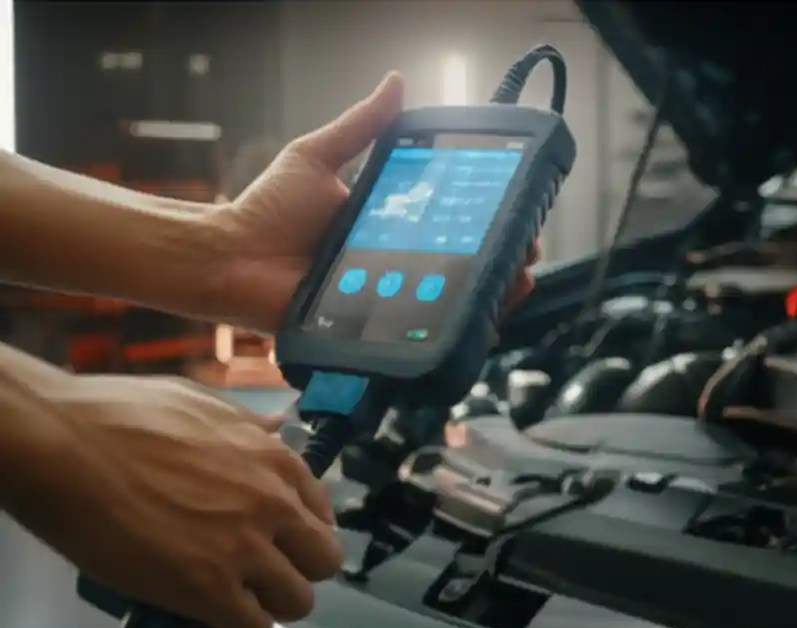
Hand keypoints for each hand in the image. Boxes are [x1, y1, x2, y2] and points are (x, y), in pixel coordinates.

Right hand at [14, 375, 340, 627]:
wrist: (63, 445)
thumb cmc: (120, 414)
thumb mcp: (202, 402)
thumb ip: (248, 425)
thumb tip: (279, 427)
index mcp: (275, 459)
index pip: (321, 511)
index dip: (298, 531)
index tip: (273, 540)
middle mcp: (274, 504)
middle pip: (323, 561)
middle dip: (296, 569)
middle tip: (258, 573)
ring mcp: (244, 548)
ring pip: (297, 600)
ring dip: (269, 604)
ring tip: (233, 599)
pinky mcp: (207, 589)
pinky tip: (211, 620)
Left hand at [215, 73, 540, 332]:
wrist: (231, 259)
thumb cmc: (267, 210)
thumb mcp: (318, 159)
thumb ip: (360, 126)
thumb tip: (396, 82)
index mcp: (393, 224)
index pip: (456, 223)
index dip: (492, 219)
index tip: (518, 210)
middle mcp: (400, 262)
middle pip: (469, 266)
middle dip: (508, 259)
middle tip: (524, 249)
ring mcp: (393, 298)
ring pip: (459, 303)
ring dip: (497, 294)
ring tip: (515, 283)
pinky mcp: (379, 329)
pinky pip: (426, 335)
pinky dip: (462, 331)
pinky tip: (485, 319)